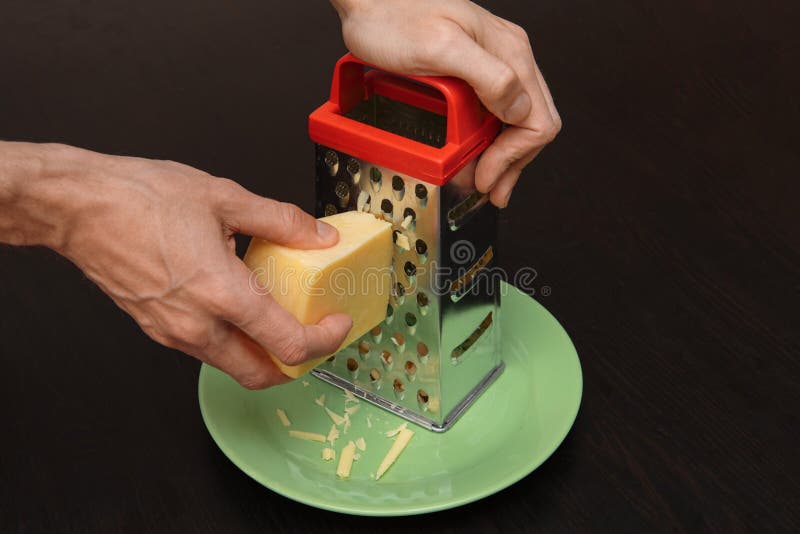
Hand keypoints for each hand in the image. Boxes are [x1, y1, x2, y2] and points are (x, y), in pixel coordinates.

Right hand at [38, 145, 351, 388]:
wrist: (75, 206)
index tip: (337, 324)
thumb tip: (318, 234)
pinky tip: (238, 306)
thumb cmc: (136, 199)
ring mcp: (173, 332)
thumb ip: (280, 221)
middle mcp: (196, 324)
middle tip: (312, 338)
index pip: (287, 344)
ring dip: (261, 354)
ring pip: (230, 364)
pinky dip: (232, 340)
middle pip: (259, 374)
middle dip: (294, 366)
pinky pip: (205, 348)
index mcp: (221, 293)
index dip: (323, 341)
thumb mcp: (223, 197)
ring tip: (279, 319)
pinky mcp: (156, 328)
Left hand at [332, 0, 560, 207]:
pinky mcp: (473, 68)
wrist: (368, 1)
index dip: (512, 157)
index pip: (536, 119)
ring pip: (515, 119)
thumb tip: (519, 108)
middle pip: (531, 122)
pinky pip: (494, 109)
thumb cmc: (393, 18)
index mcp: (509, 53)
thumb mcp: (439, 49)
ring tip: (484, 179)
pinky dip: (488, 137)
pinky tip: (475, 152)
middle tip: (490, 190)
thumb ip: (488, 76)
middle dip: (513, 162)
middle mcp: (507, 56)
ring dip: (502, 154)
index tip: (484, 176)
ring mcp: (492, 62)